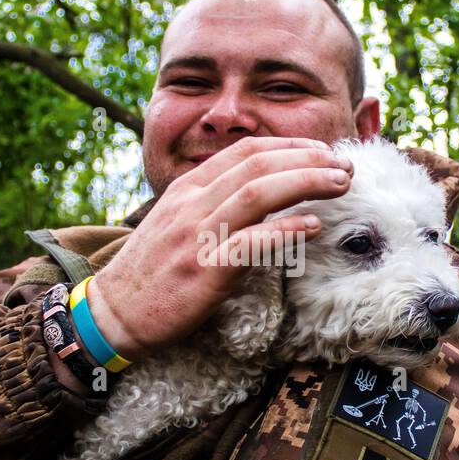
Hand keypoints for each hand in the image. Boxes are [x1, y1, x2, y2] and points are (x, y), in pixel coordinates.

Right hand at [90, 136, 351, 359]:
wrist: (114, 314)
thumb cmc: (152, 272)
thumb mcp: (177, 222)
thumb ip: (212, 204)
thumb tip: (261, 195)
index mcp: (187, 188)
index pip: (245, 151)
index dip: (289, 145)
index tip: (322, 150)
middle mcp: (192, 203)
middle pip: (258, 164)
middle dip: (308, 158)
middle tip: (344, 164)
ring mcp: (198, 235)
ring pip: (258, 193)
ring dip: (306, 182)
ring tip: (341, 183)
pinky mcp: (205, 270)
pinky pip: (251, 242)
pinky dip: (285, 230)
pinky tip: (312, 226)